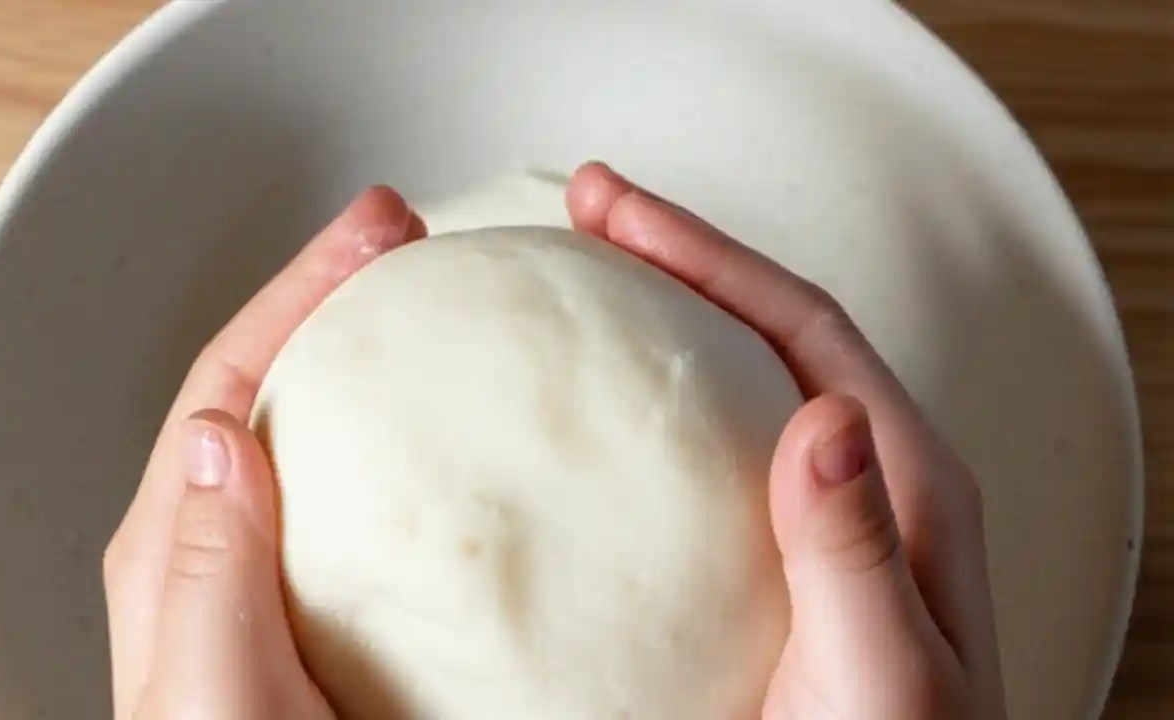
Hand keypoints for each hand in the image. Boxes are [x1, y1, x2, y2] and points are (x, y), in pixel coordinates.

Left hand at [102, 188, 425, 718]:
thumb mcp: (212, 691)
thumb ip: (207, 571)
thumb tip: (220, 433)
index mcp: (181, 550)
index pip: (234, 382)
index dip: (301, 291)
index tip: (375, 234)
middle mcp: (227, 546)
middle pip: (278, 381)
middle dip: (339, 295)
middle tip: (410, 236)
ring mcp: (289, 571)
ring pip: (327, 428)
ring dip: (375, 355)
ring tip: (442, 302)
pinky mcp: (346, 604)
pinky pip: (378, 494)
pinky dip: (416, 441)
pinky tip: (468, 437)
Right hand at [565, 162, 1007, 719]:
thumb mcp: (885, 672)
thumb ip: (857, 551)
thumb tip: (823, 416)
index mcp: (905, 483)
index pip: (799, 326)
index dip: (705, 253)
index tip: (615, 210)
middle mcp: (863, 480)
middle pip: (764, 326)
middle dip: (675, 255)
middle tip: (587, 209)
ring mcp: (814, 514)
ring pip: (733, 377)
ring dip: (663, 315)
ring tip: (585, 278)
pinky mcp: (769, 553)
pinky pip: (706, 447)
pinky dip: (651, 403)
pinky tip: (600, 410)